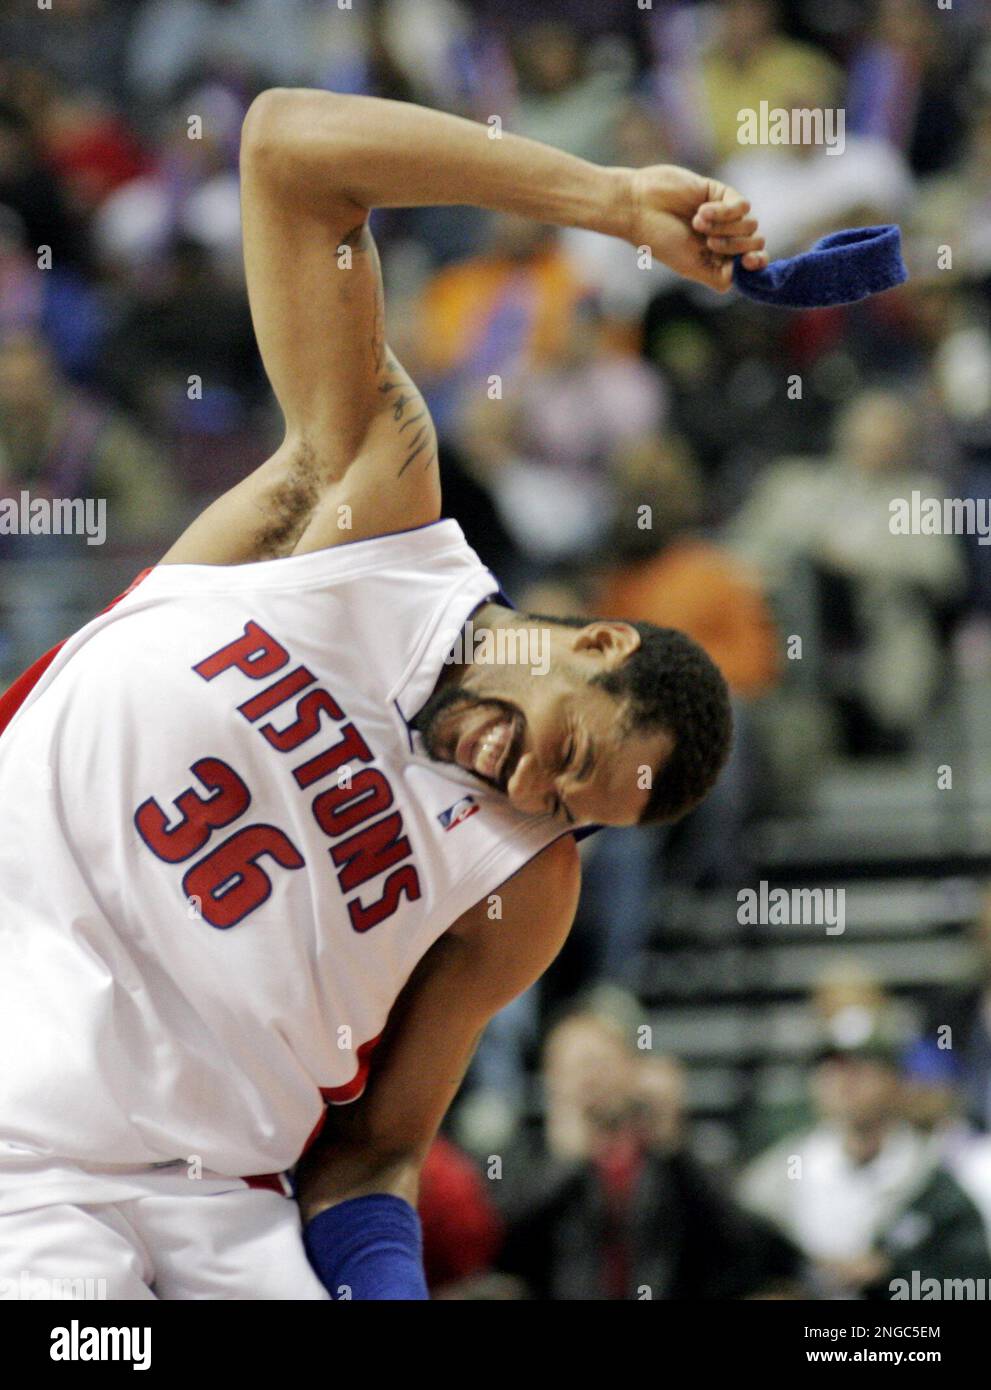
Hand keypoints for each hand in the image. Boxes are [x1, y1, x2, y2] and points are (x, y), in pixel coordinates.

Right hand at [626, 164, 767, 292]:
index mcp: (718, 258)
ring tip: (697, 224)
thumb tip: (745, 276)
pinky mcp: (721, 193)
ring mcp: (724, 215)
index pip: (751, 262)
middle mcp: (724, 237)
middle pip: (755, 243)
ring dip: (724, 228)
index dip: (757, 262)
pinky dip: (723, 211)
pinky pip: (741, 206)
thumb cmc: (660, 240)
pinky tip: (701, 211)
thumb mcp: (691, 267)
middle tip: (710, 243)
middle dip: (736, 246)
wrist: (640, 207)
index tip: (749, 261)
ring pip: (750, 225)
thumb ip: (719, 278)